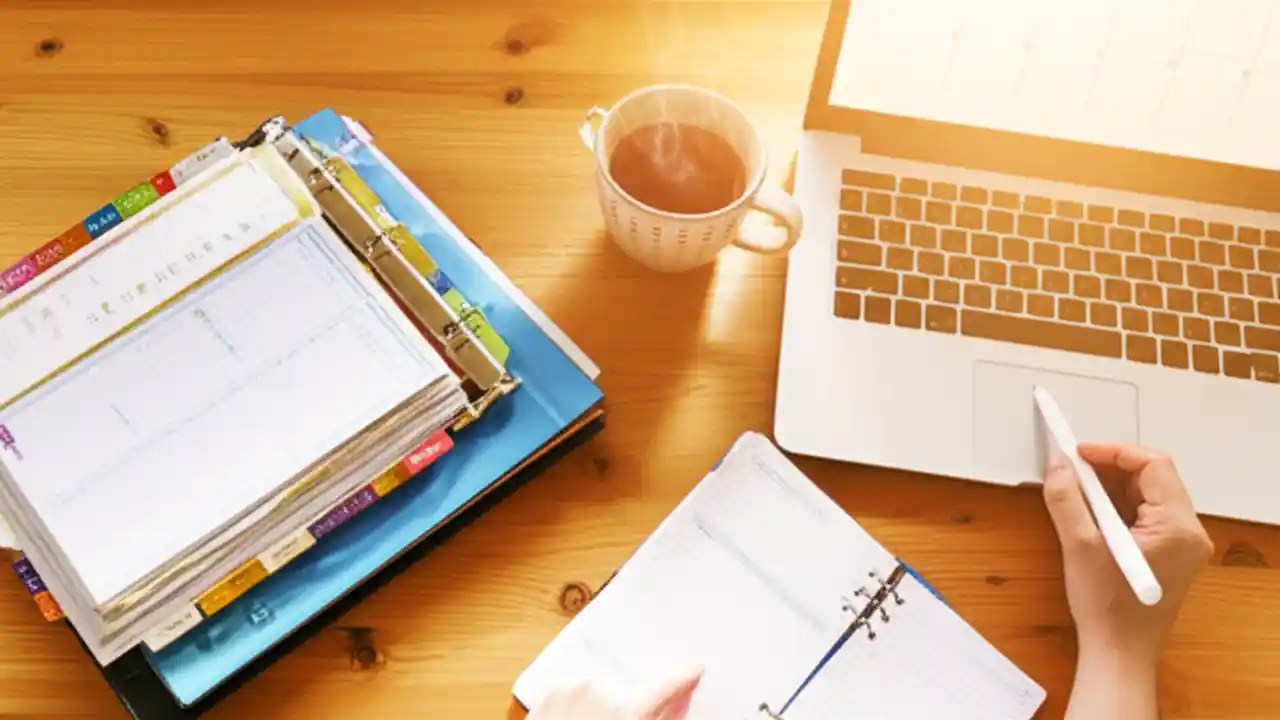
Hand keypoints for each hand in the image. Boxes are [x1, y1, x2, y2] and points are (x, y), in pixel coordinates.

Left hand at [529, 669, 701, 719]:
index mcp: (627, 708)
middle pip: (630, 692)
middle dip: (629, 707)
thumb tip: (679, 706)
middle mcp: (600, 689)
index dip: (686, 676)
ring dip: (601, 707)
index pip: (670, 683)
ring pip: (601, 691)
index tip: (695, 669)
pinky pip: (576, 693)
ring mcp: (572, 687)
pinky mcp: (551, 692)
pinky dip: (579, 707)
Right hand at [1042, 443, 1212, 718]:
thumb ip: (1067, 499)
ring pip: (1148, 495)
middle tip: (1073, 466)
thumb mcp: (1079, 546)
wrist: (1119, 654)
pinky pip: (1145, 515)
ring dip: (1112, 486)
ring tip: (1076, 487)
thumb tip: (1057, 465)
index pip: (1153, 466)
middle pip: (1153, 478)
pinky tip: (1089, 510)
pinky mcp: (1169, 554)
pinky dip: (1117, 506)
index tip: (1078, 452)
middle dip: (1111, 467)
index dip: (1113, 452)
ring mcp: (1182, 545)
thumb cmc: (1106, 608)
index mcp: (1178, 527)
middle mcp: (1189, 532)